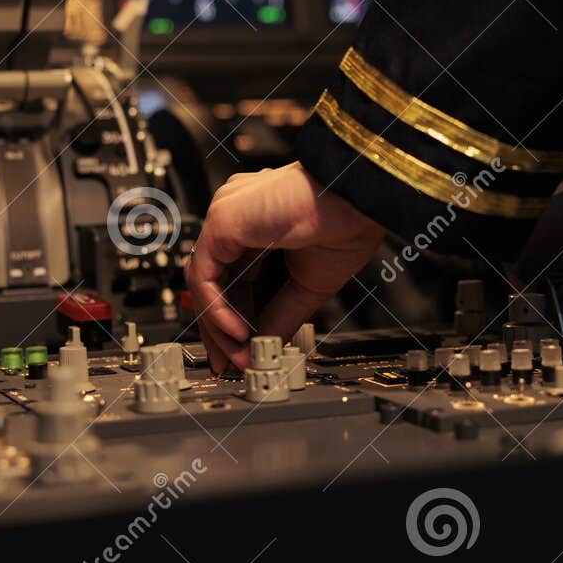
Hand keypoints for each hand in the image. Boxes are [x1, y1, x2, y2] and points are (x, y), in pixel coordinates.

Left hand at [185, 163, 384, 371]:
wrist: (359, 199)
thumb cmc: (347, 222)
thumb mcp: (308, 285)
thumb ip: (279, 316)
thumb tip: (262, 346)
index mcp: (257, 226)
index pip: (232, 281)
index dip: (236, 319)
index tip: (243, 352)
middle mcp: (237, 217)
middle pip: (213, 282)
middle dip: (220, 328)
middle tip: (231, 364)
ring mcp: (226, 216)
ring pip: (203, 280)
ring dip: (219, 325)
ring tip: (240, 355)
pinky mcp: (222, 220)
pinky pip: (203, 274)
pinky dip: (217, 310)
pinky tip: (238, 333)